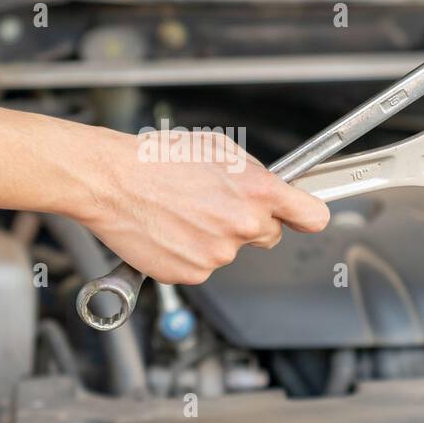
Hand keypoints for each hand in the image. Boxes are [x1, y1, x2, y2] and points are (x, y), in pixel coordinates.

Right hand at [78, 127, 329, 284]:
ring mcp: (218, 255)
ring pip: (230, 251)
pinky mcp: (192, 274)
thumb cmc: (155, 159)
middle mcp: (243, 226)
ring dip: (213, 237)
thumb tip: (271, 188)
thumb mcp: (217, 148)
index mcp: (257, 192)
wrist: (111, 181)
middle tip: (214, 205)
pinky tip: (170, 230)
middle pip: (267, 236)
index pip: (312, 216)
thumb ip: (253, 174)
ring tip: (181, 212)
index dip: (307, 216)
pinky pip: (201, 266)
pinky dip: (188, 253)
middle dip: (248, 223)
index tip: (302, 216)